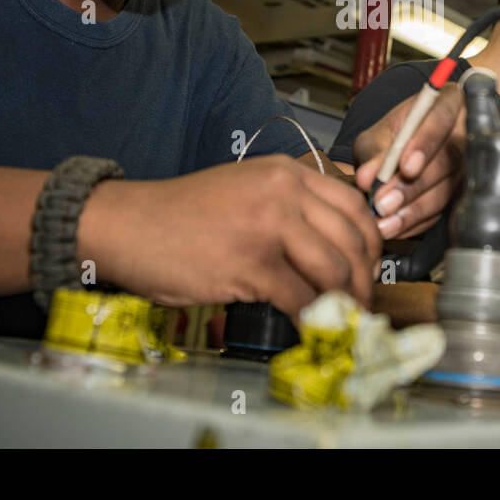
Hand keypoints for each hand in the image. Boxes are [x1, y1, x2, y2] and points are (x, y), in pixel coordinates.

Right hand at [83, 155, 381, 315]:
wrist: (128, 224)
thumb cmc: (179, 214)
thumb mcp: (244, 188)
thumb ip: (286, 206)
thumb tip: (329, 245)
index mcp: (286, 172)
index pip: (354, 205)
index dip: (371, 242)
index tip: (369, 267)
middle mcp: (284, 192)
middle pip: (353, 239)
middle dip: (365, 278)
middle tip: (362, 302)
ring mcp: (269, 226)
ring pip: (334, 269)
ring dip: (345, 301)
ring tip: (342, 319)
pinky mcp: (251, 263)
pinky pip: (300, 297)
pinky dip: (312, 317)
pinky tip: (309, 327)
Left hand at [351, 83, 466, 239]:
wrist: (416, 143)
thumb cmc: (400, 131)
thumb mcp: (381, 132)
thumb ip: (375, 151)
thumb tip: (367, 178)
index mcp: (449, 102)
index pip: (441, 119)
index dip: (425, 144)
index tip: (406, 166)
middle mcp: (466, 133)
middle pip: (448, 161)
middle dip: (413, 185)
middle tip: (384, 203)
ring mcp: (469, 167)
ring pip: (446, 191)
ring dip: (412, 210)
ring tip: (384, 222)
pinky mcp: (462, 194)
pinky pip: (441, 212)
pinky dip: (415, 223)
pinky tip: (394, 229)